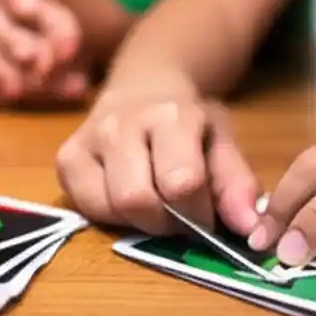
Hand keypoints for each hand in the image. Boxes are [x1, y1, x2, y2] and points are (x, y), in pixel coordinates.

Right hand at [56, 79, 261, 235]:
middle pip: (137, 199)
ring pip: (109, 206)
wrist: (142, 86)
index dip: (198, 214)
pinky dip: (110, 215)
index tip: (206, 216)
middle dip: (164, 223)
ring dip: (137, 221)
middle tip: (177, 217)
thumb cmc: (187, 122)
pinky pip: (84, 206)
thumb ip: (237, 185)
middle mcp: (121, 123)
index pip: (181, 183)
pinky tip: (125, 200)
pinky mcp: (66, 158)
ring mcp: (87, 138)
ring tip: (153, 207)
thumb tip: (250, 229)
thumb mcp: (221, 143)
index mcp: (170, 115)